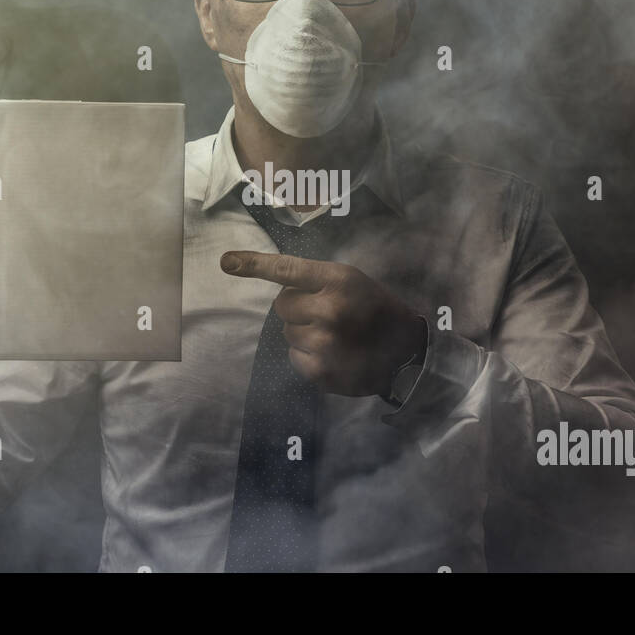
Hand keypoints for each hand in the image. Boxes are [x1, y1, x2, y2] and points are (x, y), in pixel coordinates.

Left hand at [221, 250, 426, 396]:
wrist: (407, 351)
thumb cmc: (375, 308)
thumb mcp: (352, 280)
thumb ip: (316, 280)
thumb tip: (275, 288)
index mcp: (339, 280)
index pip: (287, 270)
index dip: (254, 265)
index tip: (226, 263)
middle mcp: (330, 310)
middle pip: (281, 305)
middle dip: (297, 308)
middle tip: (326, 312)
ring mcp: (325, 344)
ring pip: (287, 332)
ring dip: (303, 332)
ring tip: (334, 334)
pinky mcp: (322, 372)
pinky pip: (294, 357)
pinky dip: (308, 356)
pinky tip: (332, 353)